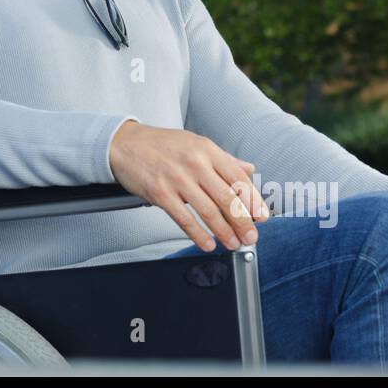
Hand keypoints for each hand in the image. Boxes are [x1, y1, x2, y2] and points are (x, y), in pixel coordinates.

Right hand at [108, 120, 269, 252]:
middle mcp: (194, 163)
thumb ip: (224, 159)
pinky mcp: (160, 193)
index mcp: (207, 150)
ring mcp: (176, 178)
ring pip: (208, 211)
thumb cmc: (162, 145)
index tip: (262, 217)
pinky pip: (184, 219)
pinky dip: (198, 235)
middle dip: (243, 222)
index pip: (238, 178)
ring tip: (233, 244)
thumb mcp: (196, 144)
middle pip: (227, 198)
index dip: (253, 200)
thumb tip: (249, 170)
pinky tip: (208, 244)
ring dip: (224, 232)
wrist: (125, 143)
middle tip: (251, 237)